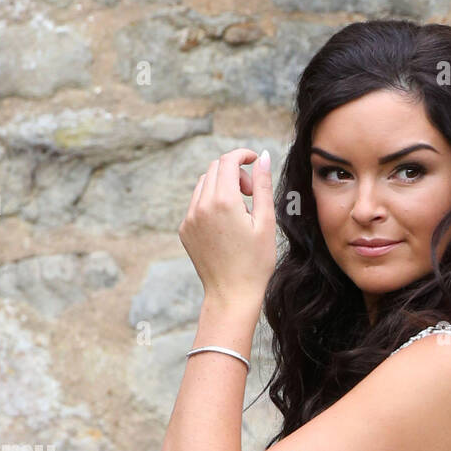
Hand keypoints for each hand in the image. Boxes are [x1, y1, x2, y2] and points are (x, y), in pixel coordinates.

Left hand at [178, 147, 276, 311]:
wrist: (232, 295)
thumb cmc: (255, 263)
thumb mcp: (265, 223)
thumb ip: (262, 186)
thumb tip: (263, 157)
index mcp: (223, 201)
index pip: (228, 160)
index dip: (243, 155)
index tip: (254, 161)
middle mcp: (201, 205)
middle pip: (215, 169)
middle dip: (235, 173)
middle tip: (251, 195)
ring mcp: (190, 218)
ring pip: (204, 184)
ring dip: (222, 187)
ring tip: (240, 212)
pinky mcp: (185, 230)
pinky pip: (197, 204)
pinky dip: (211, 203)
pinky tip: (226, 226)